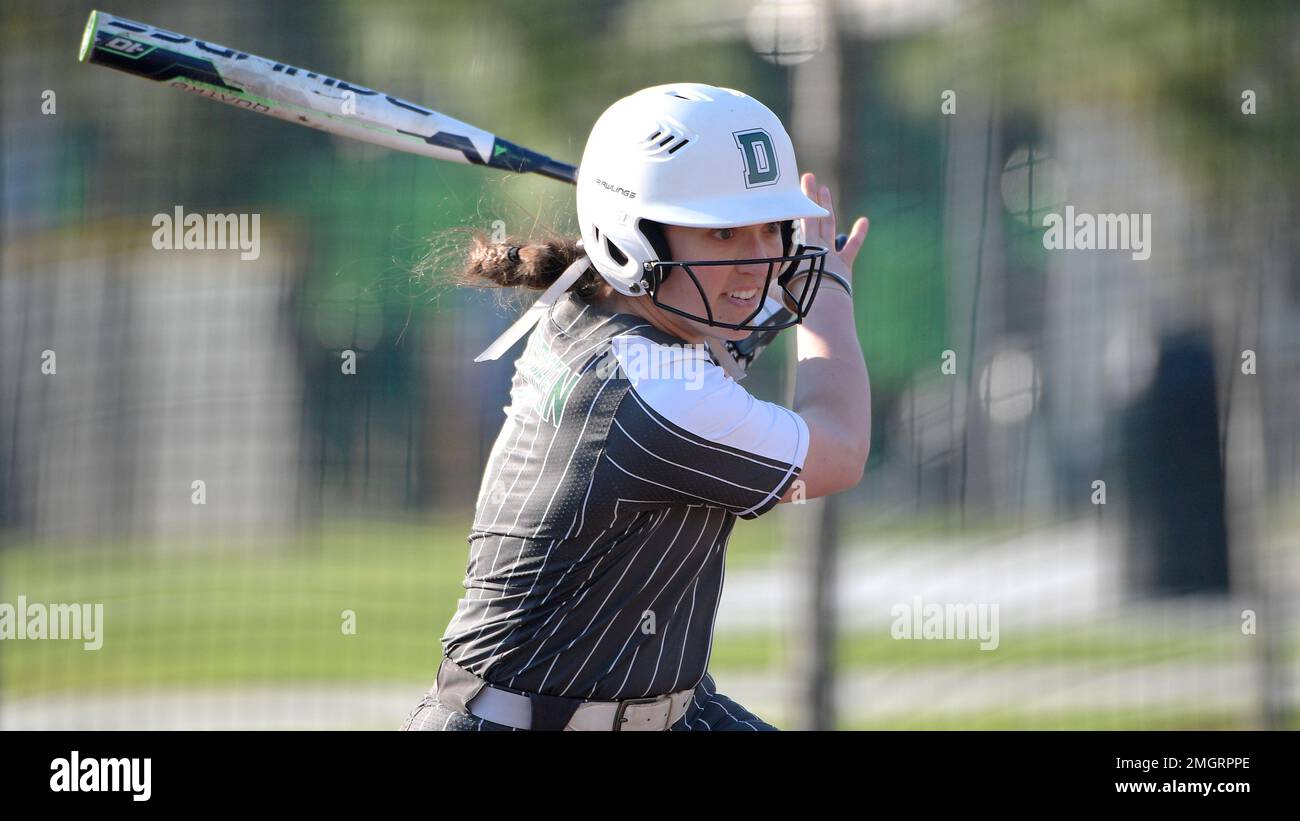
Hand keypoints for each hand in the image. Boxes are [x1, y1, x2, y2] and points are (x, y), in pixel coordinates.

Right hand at [776, 172, 867, 310]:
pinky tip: (864, 221)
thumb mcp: (778, 289)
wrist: (824, 305)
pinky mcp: (844, 264)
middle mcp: (817, 245)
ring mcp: (832, 253)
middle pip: (813, 215)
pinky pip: (852, 246)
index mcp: (802, 248)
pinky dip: (858, 234)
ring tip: (824, 190)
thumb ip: (770, 284)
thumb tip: (755, 285)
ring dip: (826, 206)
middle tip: (808, 177)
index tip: (794, 187)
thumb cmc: (799, 298)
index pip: (798, 220)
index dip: (797, 202)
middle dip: (810, 195)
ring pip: (829, 224)